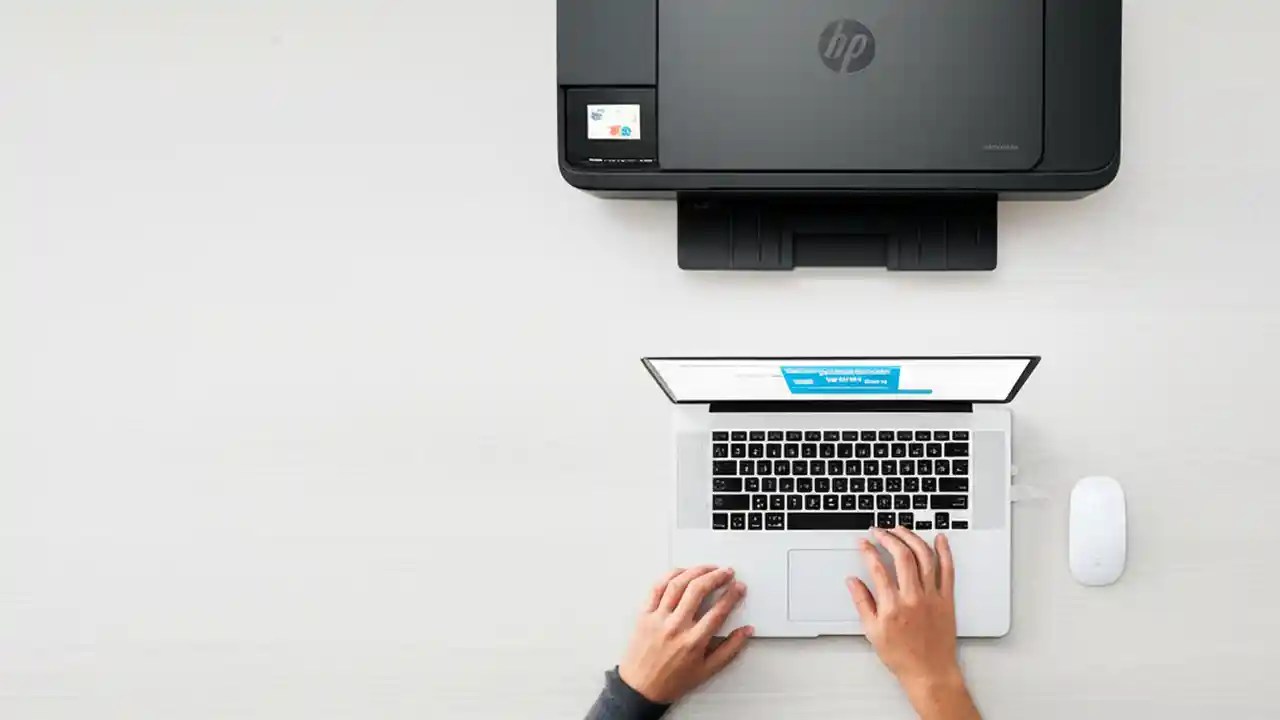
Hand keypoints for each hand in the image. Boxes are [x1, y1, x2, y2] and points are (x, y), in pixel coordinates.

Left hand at [617, 566, 753, 703]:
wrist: (640, 688)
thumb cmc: (672, 681)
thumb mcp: (707, 670)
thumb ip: (730, 649)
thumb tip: (746, 631)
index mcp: (693, 642)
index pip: (718, 611)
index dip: (732, 595)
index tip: (739, 587)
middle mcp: (675, 627)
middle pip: (698, 590)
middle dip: (716, 576)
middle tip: (726, 572)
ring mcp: (658, 618)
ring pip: (677, 584)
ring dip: (695, 571)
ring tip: (708, 568)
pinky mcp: (644, 614)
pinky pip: (656, 587)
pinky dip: (670, 575)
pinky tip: (682, 572)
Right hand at [847, 528, 979, 719]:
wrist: (930, 672)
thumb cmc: (902, 657)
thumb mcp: (873, 632)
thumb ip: (862, 602)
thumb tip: (852, 582)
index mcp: (892, 606)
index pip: (878, 568)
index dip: (868, 551)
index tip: (864, 543)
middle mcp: (913, 598)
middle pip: (903, 556)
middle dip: (889, 537)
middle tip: (880, 531)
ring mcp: (932, 597)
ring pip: (925, 557)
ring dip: (912, 538)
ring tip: (902, 530)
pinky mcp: (947, 599)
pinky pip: (948, 570)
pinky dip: (945, 552)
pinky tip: (940, 539)